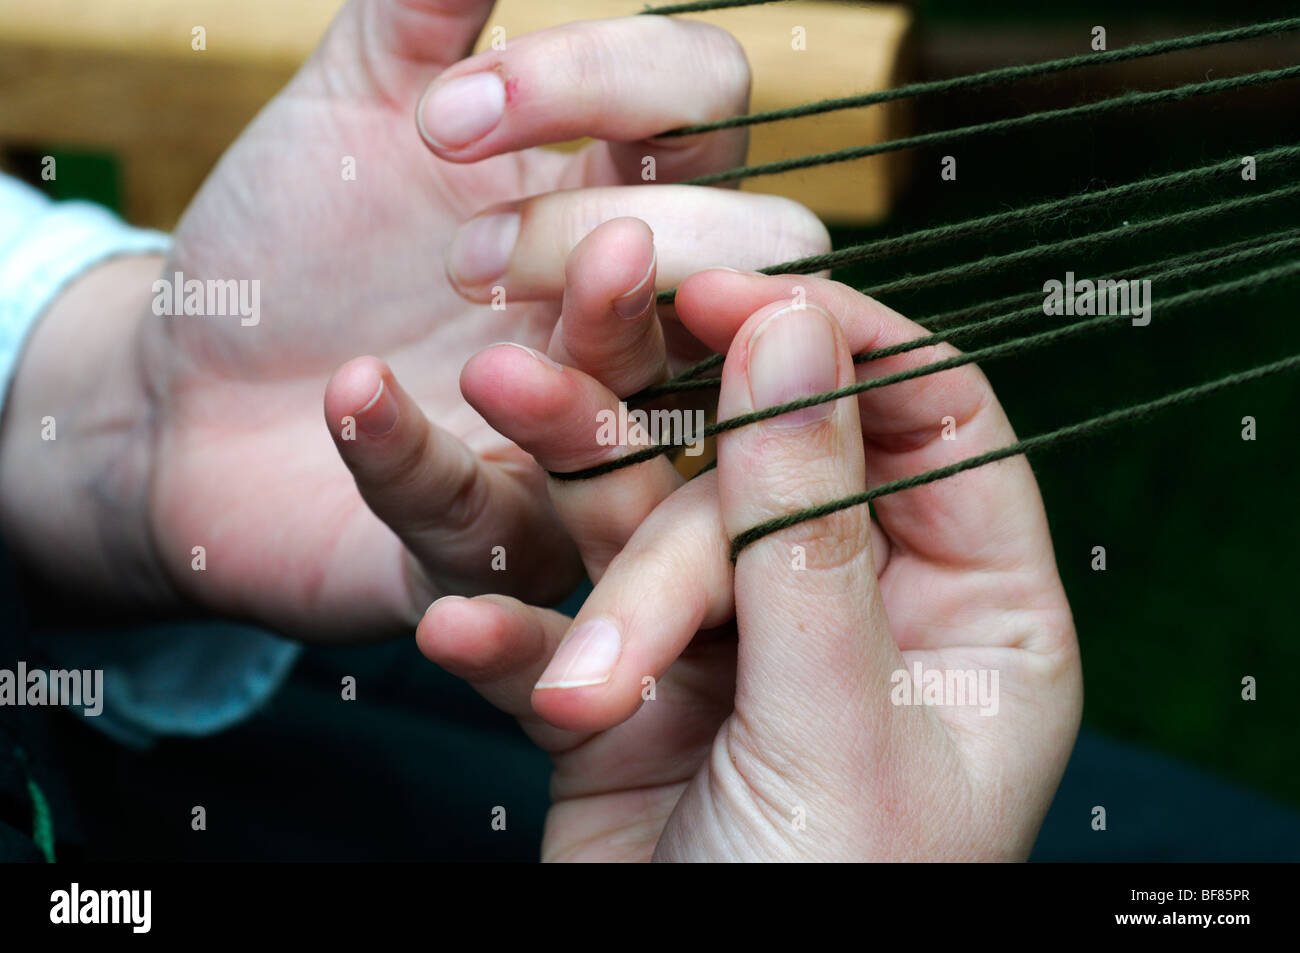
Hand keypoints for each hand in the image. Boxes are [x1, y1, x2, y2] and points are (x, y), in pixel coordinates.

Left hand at [0, 1, 827, 640]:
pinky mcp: (493, 537)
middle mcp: (628, 316)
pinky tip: (347, 395)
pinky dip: (416, 449)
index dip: (618, 86)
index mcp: (612, 191)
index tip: (447, 119)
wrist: (183, 396)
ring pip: (666, 406)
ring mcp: (579, 435)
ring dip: (591, 340)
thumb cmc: (290, 249)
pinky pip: (495, 517)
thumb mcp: (349, 106)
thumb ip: (423, 14)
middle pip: (754, 261)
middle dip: (640, 235)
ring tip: (463, 289)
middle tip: (471, 249)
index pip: (709, 110)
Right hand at [424, 263, 1080, 859]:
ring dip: (560, 485)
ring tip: (477, 415)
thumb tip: (798, 333)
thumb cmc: (824, 910)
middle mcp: (854, 607)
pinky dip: (515, 636)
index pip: (925, 416)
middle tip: (533, 366)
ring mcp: (738, 645)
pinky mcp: (638, 693)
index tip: (723, 294)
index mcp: (970, 607)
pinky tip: (465, 637)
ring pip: (646, 523)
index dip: (831, 340)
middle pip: (759, 461)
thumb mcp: (832, 723)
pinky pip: (572, 629)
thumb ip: (807, 529)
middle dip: (651, 426)